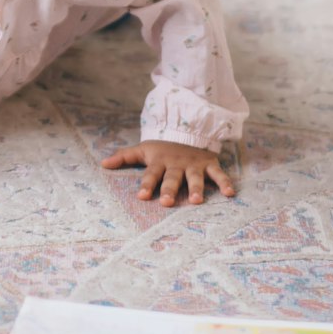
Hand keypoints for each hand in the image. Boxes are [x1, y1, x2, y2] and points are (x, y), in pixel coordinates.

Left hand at [100, 140, 236, 206]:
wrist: (188, 130)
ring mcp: (194, 164)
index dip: (147, 184)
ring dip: (196, 188)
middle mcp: (177, 164)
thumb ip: (124, 157)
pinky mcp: (210, 164)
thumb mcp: (143, 149)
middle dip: (169, 189)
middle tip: (166, 202)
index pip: (151, 174)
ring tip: (196, 201)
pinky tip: (230, 193)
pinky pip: (218, 174)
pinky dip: (225, 182)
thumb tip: (102, 164)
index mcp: (159, 161)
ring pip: (195, 177)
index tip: (142, 196)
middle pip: (172, 178)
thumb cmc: (162, 148)